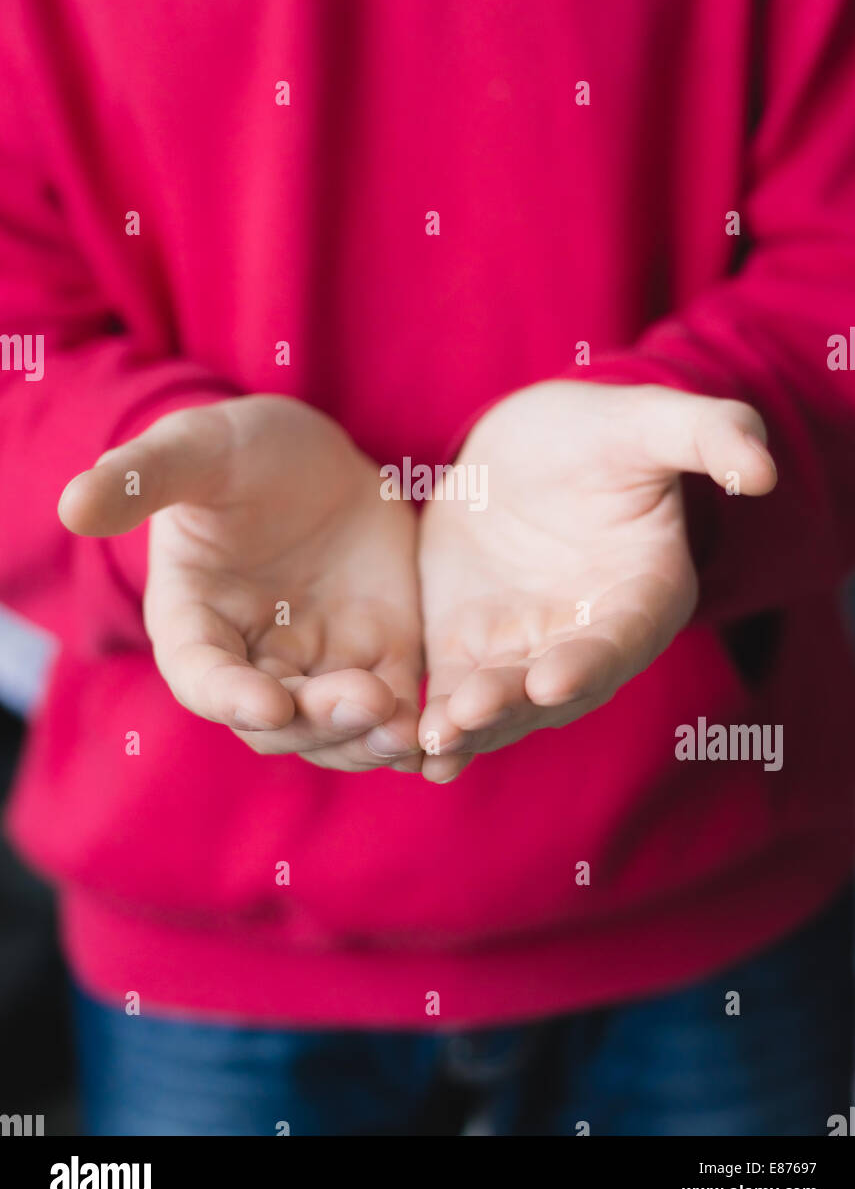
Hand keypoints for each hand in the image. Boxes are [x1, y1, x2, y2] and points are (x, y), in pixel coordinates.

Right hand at [59, 395, 422, 771]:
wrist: (317, 458)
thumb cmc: (239, 451)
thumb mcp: (196, 449)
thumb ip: (143, 476)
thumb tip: (71, 504)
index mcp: (195, 621)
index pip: (201, 675)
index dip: (228, 695)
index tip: (266, 703)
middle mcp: (254, 660)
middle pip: (276, 720)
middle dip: (317, 721)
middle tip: (364, 701)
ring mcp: (320, 667)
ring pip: (338, 730)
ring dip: (369, 739)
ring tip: (408, 729)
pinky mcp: (381, 659)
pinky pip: (397, 710)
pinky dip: (418, 731)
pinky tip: (449, 735)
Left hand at [417, 380, 776, 782]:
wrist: (523, 446)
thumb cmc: (597, 433)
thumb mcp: (648, 423)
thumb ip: (708, 437)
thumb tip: (763, 471)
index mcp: (645, 594)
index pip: (620, 638)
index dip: (591, 662)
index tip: (552, 679)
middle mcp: (589, 639)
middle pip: (555, 688)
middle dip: (514, 706)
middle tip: (469, 714)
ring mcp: (528, 651)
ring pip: (503, 703)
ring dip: (470, 727)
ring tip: (431, 742)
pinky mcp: (471, 651)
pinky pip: (454, 694)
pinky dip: (435, 722)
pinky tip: (405, 746)